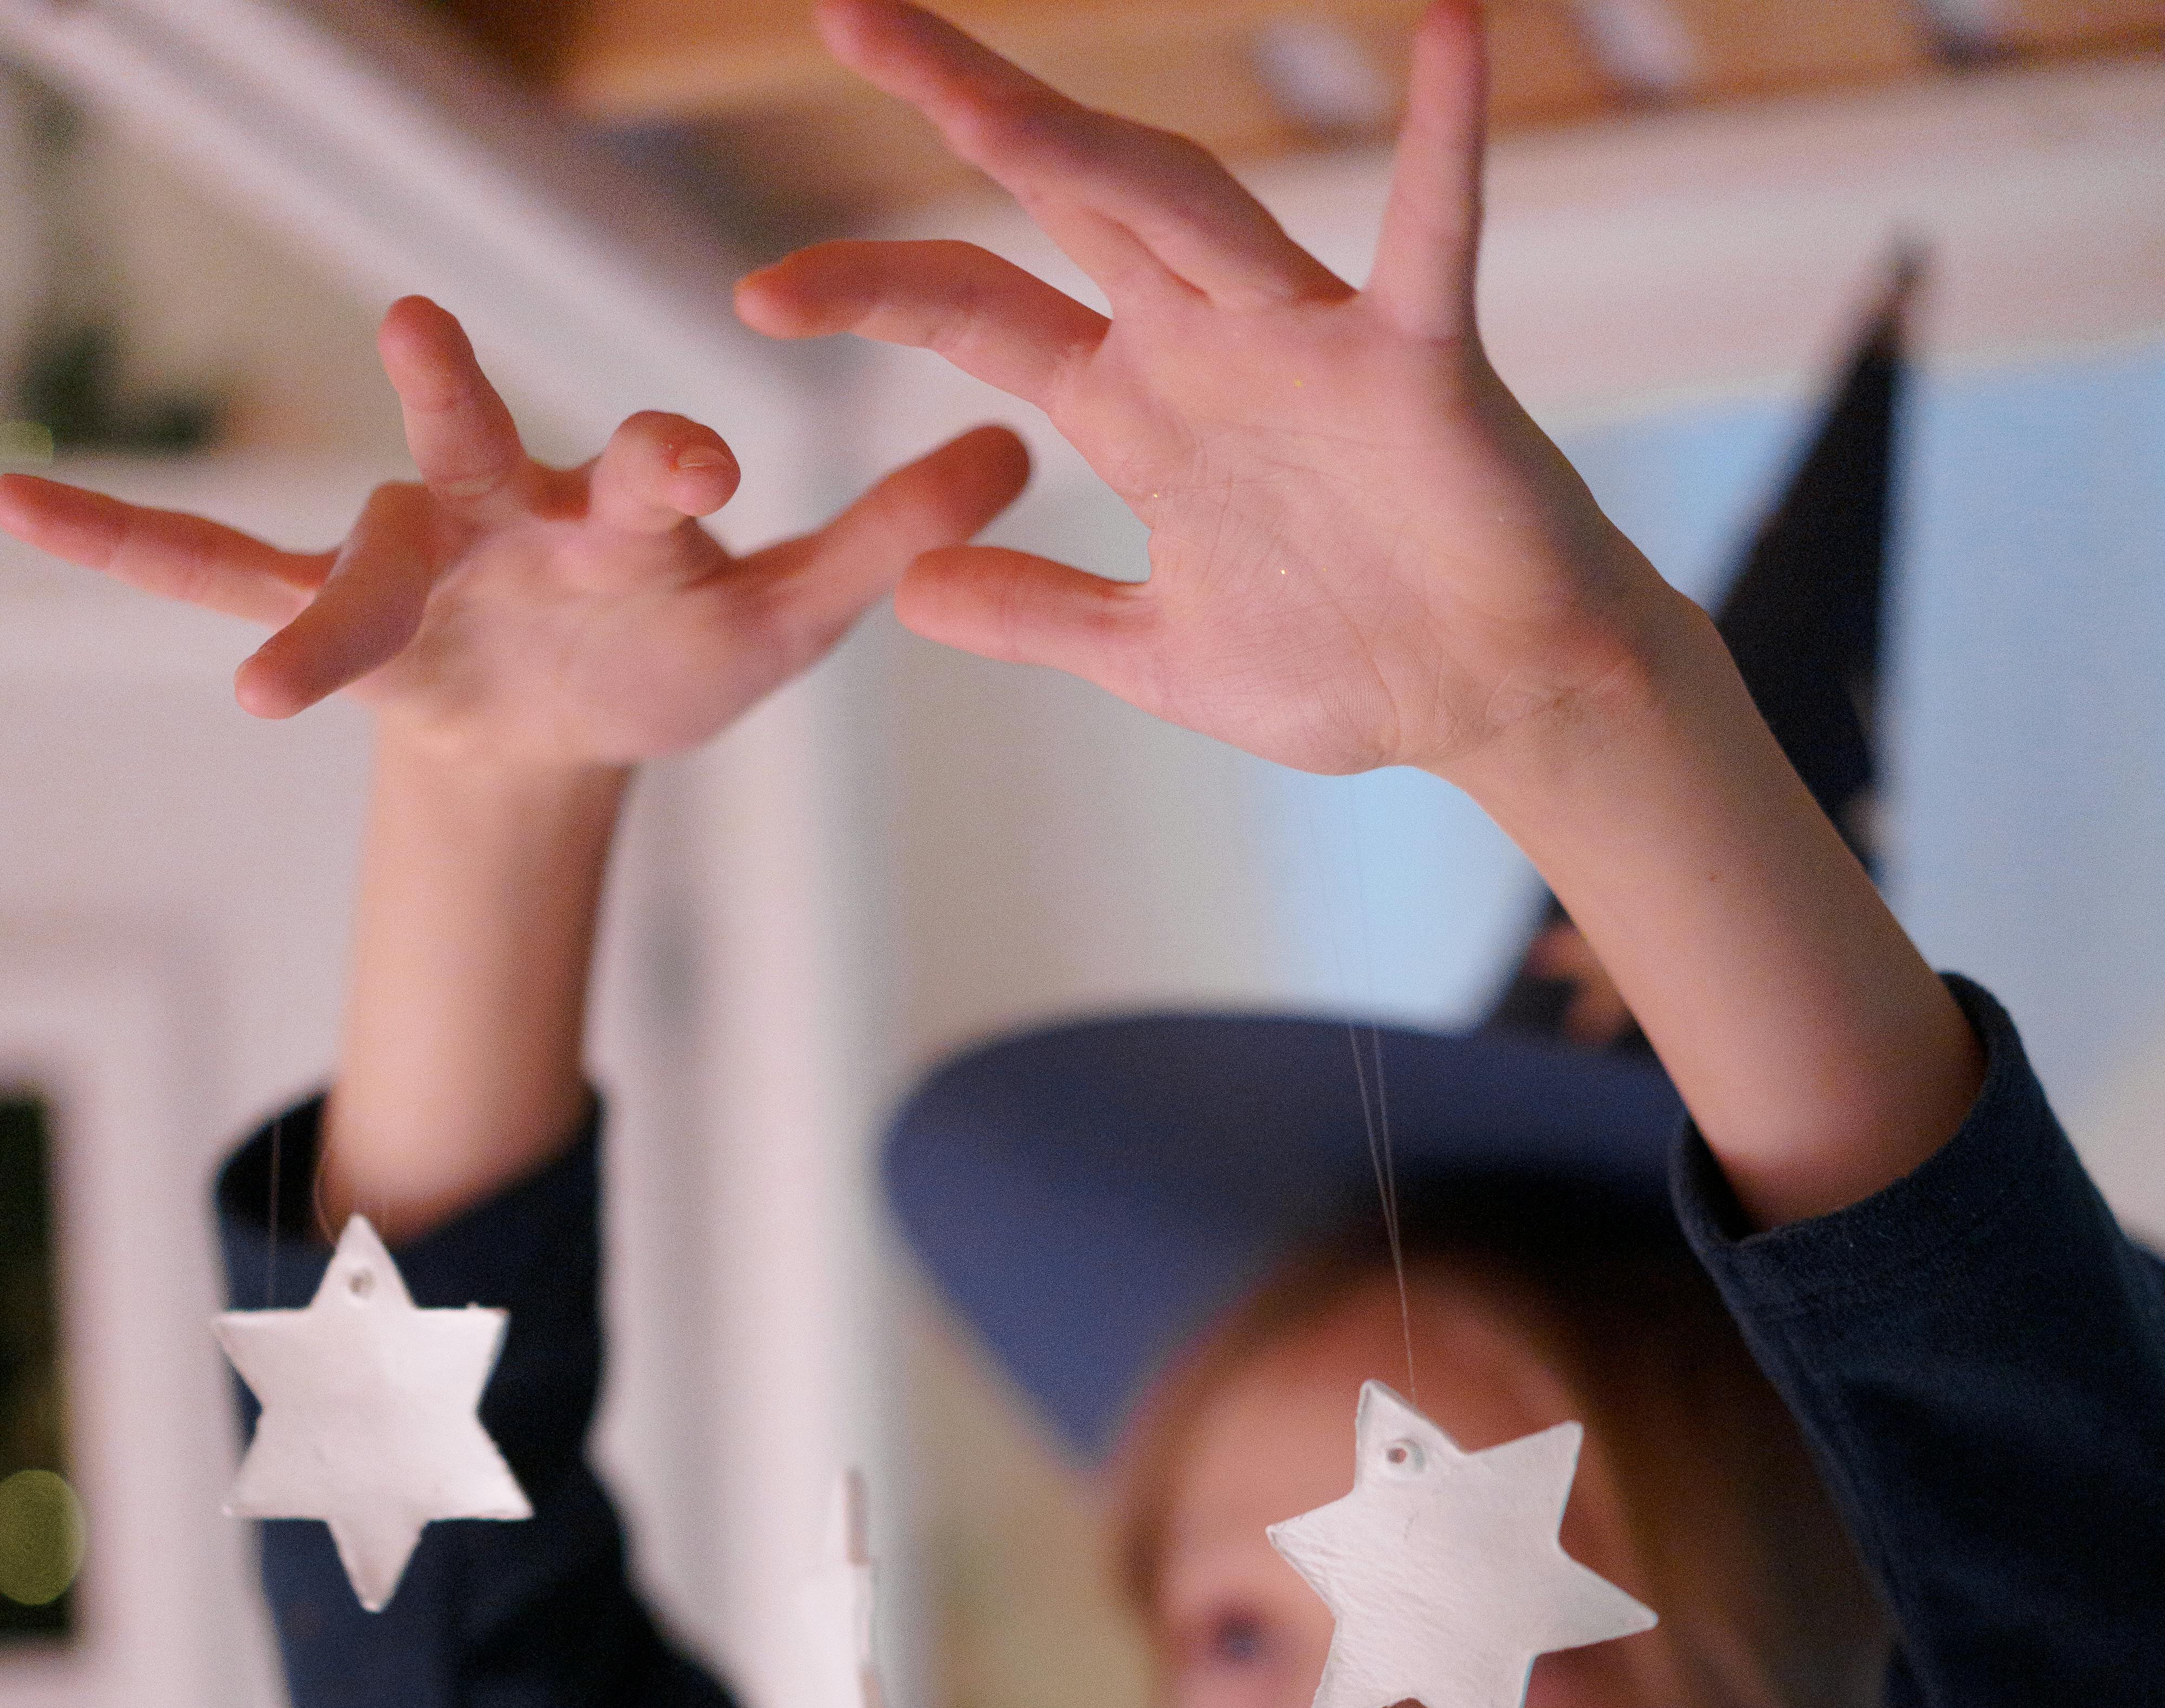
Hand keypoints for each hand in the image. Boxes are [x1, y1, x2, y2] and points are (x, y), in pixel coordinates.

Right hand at [0, 296, 1029, 771]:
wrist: (570, 724)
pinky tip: (17, 503)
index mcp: (627, 518)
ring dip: (303, 584)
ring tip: (254, 664)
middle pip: (487, 455)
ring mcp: (415, 570)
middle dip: (455, 404)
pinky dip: (126, 547)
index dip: (675, 463)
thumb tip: (1021, 451)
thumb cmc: (677, 654)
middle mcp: (509, 516)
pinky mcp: (344, 625)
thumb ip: (892, 544)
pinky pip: (224, 583)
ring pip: (353, 550)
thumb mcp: (788, 623)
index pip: (658, 476)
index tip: (705, 460)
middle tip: (417, 328)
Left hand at [736, 0, 1656, 783]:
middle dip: (957, 110)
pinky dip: (1449, 135)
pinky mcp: (1422, 363)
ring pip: (1185, 206)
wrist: (1489, 699)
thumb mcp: (1152, 657)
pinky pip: (1436, 232)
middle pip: (1061, 198)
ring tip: (986, 93)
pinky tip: (1452, 26)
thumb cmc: (1350, 665)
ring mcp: (1311, 343)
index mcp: (1142, 407)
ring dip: (1087, 139)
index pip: (981, 314)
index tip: (753, 292)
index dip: (870, 289)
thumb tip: (912, 592)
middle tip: (844, 10)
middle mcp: (1208, 344)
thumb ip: (1039, 616)